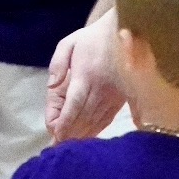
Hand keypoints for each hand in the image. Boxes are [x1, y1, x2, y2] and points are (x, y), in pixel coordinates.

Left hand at [48, 13, 124, 139]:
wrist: (126, 30)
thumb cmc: (94, 38)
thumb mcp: (69, 43)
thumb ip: (57, 64)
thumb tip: (51, 85)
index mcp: (85, 74)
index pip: (74, 104)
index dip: (66, 122)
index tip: (57, 135)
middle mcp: (100, 87)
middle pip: (84, 116)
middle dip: (71, 133)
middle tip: (58, 148)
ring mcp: (114, 94)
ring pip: (97, 120)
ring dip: (84, 134)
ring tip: (71, 147)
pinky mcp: (123, 97)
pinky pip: (109, 117)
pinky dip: (98, 129)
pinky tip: (90, 138)